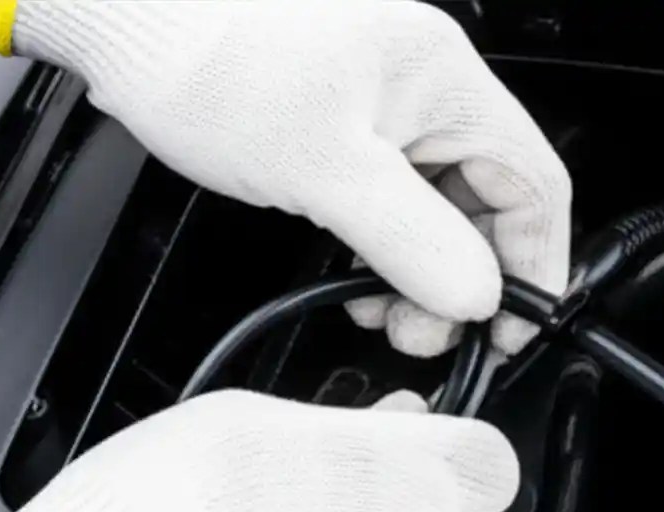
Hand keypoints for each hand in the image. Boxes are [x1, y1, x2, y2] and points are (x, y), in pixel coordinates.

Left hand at [9, 0, 570, 355]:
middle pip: (489, 202)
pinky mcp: (347, 126)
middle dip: (466, 277)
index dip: (535, 262)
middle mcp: (426, 88)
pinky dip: (386, 247)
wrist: (128, 24)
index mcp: (445, 79)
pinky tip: (359, 276)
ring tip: (386, 310)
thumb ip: (412, 241)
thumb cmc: (211, 65)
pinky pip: (395, 198)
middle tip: (426, 329)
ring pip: (440, 207)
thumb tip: (476, 297)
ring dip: (422, 270)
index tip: (512, 323)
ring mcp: (386, 107)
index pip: (535, 182)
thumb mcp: (324, 169)